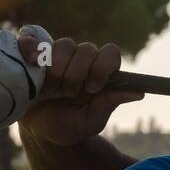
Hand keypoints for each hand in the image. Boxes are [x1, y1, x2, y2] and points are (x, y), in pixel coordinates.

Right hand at [19, 34, 142, 146]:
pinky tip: (32, 61)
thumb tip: (139, 92)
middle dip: (77, 74)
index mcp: (100, 72)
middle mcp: (81, 60)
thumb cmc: (70, 125)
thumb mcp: (91, 120)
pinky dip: (30, 45)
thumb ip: (109, 104)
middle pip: (87, 49)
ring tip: (49, 90)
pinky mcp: (34, 55)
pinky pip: (33, 38)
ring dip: (57, 69)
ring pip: (64, 45)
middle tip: (68, 94)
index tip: (93, 87)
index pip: (110, 53)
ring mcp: (58, 55)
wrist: (40, 131)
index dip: (102, 67)